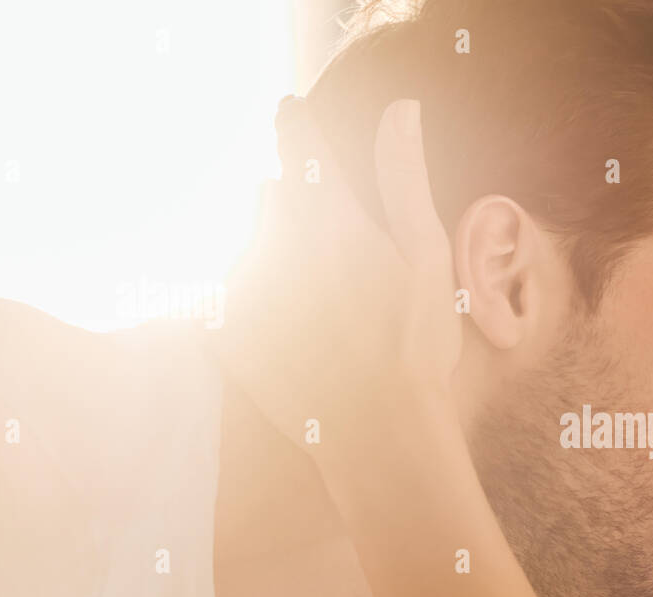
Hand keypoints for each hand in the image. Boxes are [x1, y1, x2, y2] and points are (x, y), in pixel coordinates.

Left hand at [206, 97, 458, 455]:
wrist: (377, 433)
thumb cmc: (415, 346)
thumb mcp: (428, 256)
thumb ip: (405, 177)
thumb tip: (398, 107)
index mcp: (328, 215)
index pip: (297, 139)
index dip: (296, 123)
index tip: (295, 115)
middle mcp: (275, 239)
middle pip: (273, 192)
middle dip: (296, 203)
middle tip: (335, 247)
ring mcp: (244, 285)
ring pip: (252, 240)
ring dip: (276, 250)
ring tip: (319, 299)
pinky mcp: (224, 328)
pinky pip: (231, 291)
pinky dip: (257, 299)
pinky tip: (296, 332)